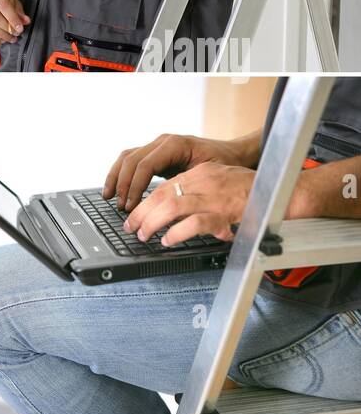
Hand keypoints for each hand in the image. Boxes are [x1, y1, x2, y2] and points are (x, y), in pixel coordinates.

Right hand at [103, 130, 256, 212]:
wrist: (233, 153)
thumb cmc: (225, 165)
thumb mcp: (210, 176)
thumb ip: (189, 188)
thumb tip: (171, 209)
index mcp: (175, 145)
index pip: (146, 164)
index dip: (135, 186)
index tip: (131, 206)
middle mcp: (163, 142)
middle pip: (132, 160)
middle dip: (123, 185)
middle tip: (122, 207)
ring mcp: (158, 146)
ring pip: (128, 157)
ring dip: (116, 177)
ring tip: (109, 198)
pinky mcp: (156, 153)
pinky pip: (132, 160)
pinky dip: (121, 173)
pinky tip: (115, 189)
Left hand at [123, 162, 255, 246]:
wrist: (282, 193)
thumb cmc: (253, 191)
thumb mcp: (221, 183)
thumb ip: (199, 191)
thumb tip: (173, 209)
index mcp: (202, 173)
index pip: (165, 185)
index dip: (145, 201)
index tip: (134, 214)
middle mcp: (205, 182)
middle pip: (162, 194)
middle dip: (142, 212)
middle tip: (132, 227)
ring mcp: (215, 198)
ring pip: (172, 205)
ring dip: (153, 222)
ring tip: (143, 235)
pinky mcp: (226, 215)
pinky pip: (195, 223)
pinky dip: (177, 232)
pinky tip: (168, 240)